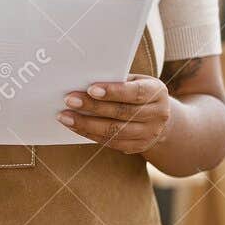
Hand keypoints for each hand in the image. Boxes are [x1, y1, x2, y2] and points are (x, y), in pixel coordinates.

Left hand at [56, 74, 172, 154]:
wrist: (159, 120)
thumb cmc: (139, 93)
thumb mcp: (136, 81)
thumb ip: (118, 79)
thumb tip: (86, 78)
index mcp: (157, 92)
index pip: (135, 92)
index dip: (113, 91)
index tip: (91, 89)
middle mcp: (157, 114)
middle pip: (121, 112)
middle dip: (92, 106)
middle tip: (69, 100)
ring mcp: (148, 133)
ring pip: (114, 131)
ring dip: (86, 124)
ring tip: (65, 116)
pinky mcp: (137, 147)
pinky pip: (111, 142)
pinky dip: (90, 134)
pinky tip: (75, 126)